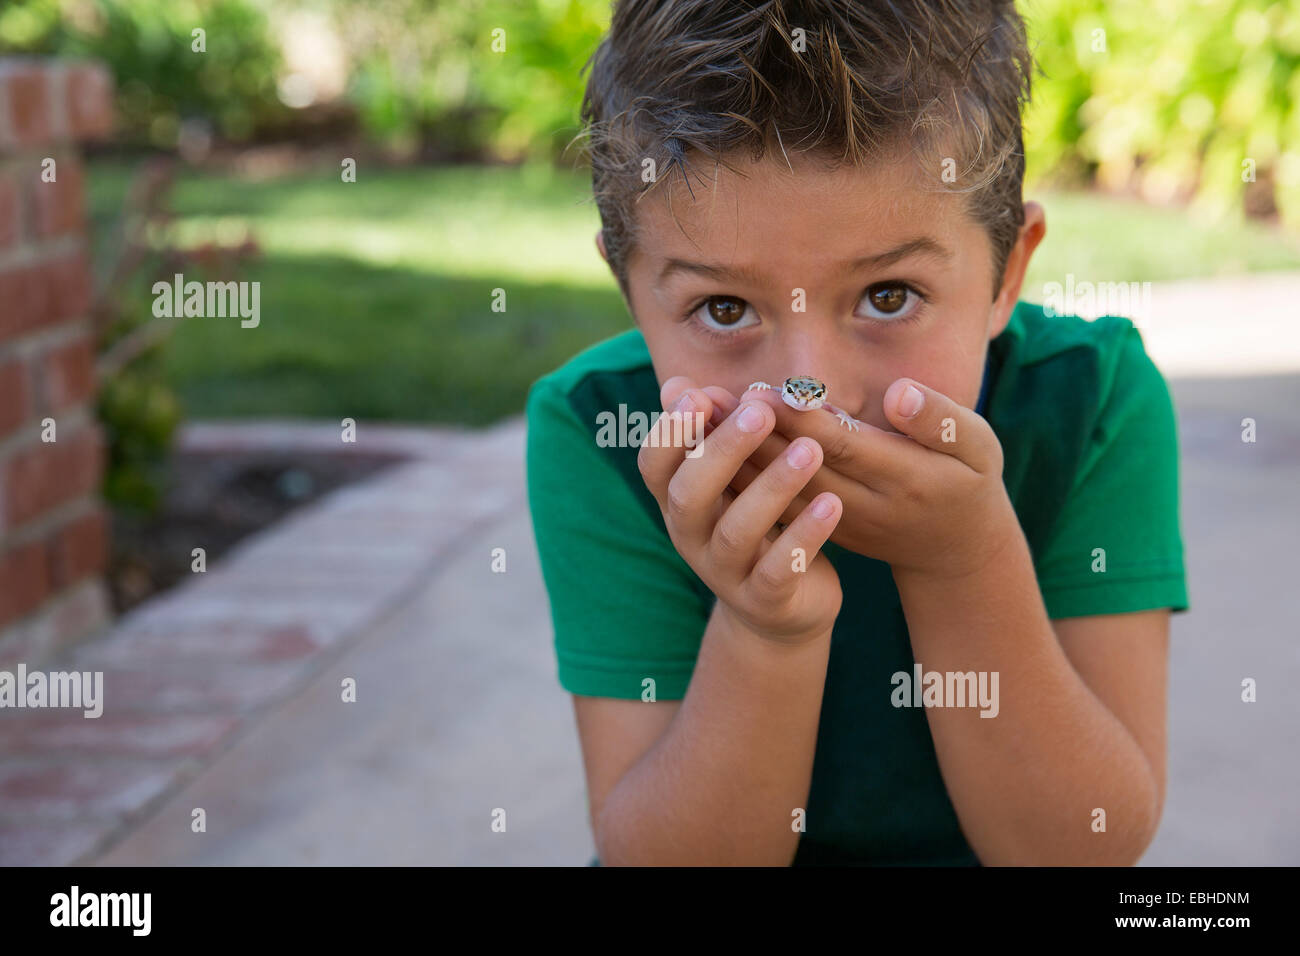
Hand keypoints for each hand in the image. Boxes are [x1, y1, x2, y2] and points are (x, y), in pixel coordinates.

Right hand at [637, 376, 844, 643]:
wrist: (780, 612)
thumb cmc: (756, 527)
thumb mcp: (730, 482)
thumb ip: (710, 436)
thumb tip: (677, 382)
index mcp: (678, 502)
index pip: (654, 467)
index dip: (669, 433)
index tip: (699, 395)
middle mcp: (691, 538)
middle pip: (689, 494)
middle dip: (723, 450)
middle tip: (761, 411)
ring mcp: (725, 573)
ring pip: (738, 531)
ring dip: (772, 486)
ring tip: (810, 451)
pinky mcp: (765, 600)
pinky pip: (780, 570)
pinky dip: (804, 536)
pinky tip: (832, 504)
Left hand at [726, 378, 1018, 580]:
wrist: (957, 551)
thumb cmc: (968, 481)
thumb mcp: (977, 447)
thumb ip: (939, 419)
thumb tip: (899, 394)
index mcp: (906, 479)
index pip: (842, 446)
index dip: (800, 421)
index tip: (763, 392)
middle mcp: (867, 506)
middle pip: (800, 469)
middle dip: (754, 436)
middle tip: (712, 400)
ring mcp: (841, 524)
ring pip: (781, 489)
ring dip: (740, 457)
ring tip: (703, 418)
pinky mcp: (824, 530)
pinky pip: (779, 502)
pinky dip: (746, 476)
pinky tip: (714, 448)